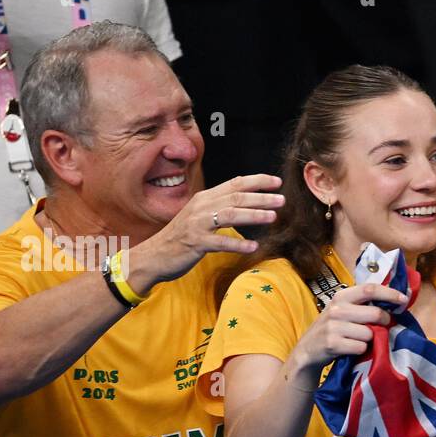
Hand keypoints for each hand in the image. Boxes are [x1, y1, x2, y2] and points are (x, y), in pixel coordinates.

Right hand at [128, 174, 283, 290]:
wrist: (153, 255)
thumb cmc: (180, 237)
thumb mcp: (199, 216)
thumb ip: (218, 207)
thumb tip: (243, 203)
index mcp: (204, 198)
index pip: (234, 183)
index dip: (257, 181)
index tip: (276, 182)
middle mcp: (201, 207)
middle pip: (236, 197)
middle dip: (261, 197)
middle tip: (282, 199)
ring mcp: (197, 224)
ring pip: (230, 215)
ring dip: (253, 215)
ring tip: (273, 217)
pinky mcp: (195, 242)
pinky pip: (220, 242)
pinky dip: (238, 244)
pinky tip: (254, 247)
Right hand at [289, 282, 406, 374]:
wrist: (307, 351)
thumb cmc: (332, 329)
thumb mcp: (343, 310)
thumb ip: (362, 304)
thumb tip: (394, 301)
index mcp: (342, 296)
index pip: (370, 289)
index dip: (390, 293)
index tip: (404, 299)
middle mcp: (337, 309)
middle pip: (375, 313)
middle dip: (385, 321)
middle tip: (382, 327)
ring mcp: (334, 326)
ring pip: (369, 333)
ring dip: (370, 339)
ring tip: (357, 340)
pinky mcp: (333, 344)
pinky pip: (361, 347)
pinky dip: (360, 350)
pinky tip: (350, 349)